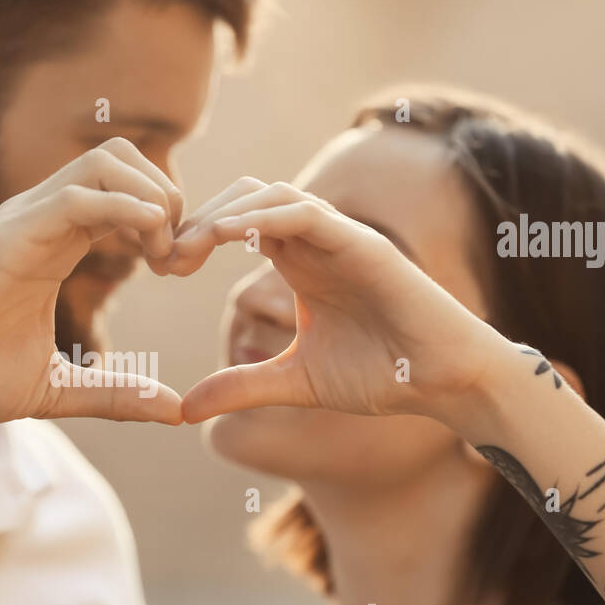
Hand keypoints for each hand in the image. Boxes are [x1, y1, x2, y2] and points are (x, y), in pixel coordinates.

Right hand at [0, 138, 184, 426]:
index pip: (127, 195)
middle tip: (178, 260)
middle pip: (126, 159)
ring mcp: (23, 222)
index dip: (168, 221)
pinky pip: (78, 196)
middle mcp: (41, 220)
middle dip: (170, 196)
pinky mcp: (8, 237)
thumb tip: (175, 410)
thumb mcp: (55, 390)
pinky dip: (127, 208)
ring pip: (107, 161)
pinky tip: (151, 241)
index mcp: (54, 244)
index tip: (180, 270)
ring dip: (153, 195)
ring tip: (162, 253)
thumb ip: (114, 394)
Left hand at [172, 180, 510, 424]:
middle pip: (244, 198)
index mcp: (298, 263)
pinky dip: (264, 217)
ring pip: (272, 195)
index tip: (160, 265)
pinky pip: (307, 214)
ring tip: (186, 245)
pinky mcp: (364, 245)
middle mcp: (316, 242)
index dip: (194, 236)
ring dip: (224, 212)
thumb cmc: (381, 376)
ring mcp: (341, 238)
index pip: (235, 223)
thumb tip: (183, 409)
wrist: (443, 384)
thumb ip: (241, 386)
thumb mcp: (293, 382)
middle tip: (164, 255)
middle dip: (199, 219)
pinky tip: (226, 236)